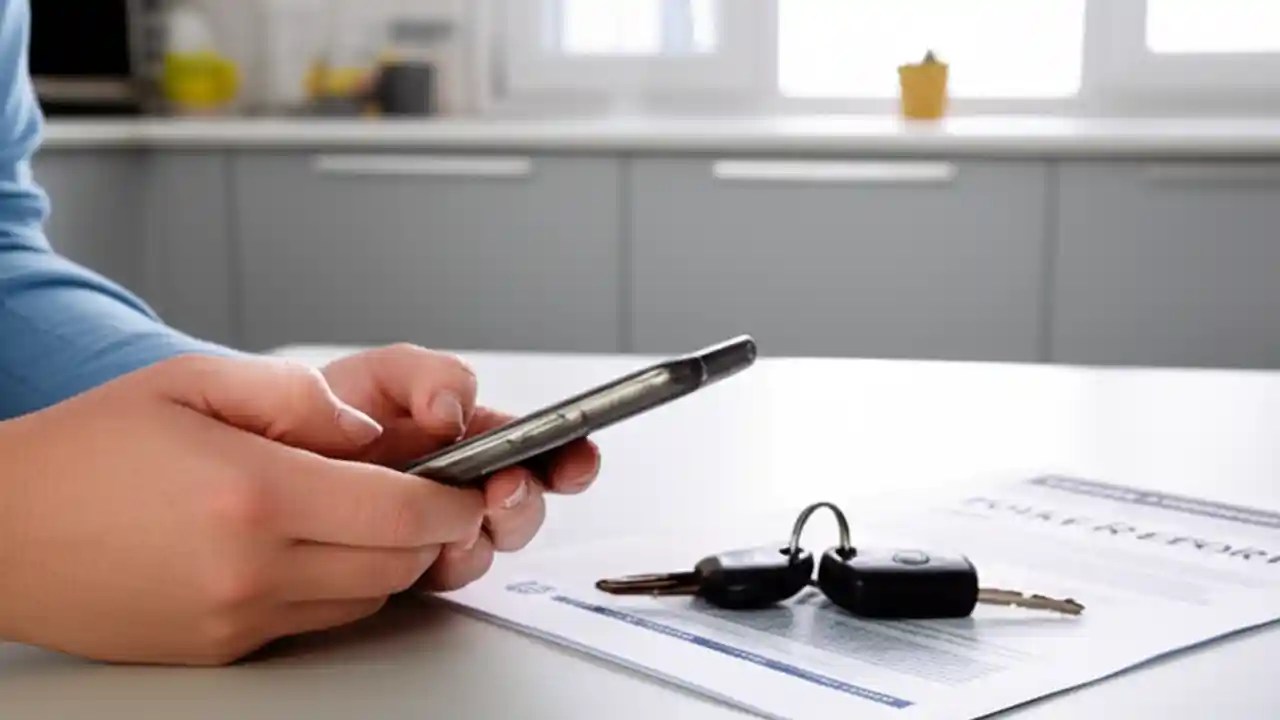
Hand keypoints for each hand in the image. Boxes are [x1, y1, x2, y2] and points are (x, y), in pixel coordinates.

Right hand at [0, 354, 483, 665]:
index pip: (403, 511)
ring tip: (367, 513)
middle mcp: (253, 569)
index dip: (453, 497)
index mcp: (255, 494)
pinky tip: (315, 547)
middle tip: (433, 493)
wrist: (0, 531)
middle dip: (433, 528)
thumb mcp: (193, 380)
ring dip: (389, 558)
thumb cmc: (90, 447)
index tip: (468, 481)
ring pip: (367, 597)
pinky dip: (341, 588)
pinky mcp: (222, 647)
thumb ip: (297, 396)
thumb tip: (369, 429)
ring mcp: (238, 617)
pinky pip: (318, 622)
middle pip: (399, 562)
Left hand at [319, 344, 601, 590]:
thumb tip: (453, 408)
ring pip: (489, 544)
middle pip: (524, 504)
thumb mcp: (380, 374)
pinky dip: (441, 562)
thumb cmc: (324, 408)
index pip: (539, 444)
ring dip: (482, 534)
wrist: (261, 456)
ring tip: (454, 518)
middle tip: (502, 491)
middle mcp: (464, 482)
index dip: (568, 455)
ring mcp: (437, 526)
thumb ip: (426, 376)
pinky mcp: (407, 564)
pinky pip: (441, 573)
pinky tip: (422, 543)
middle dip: (524, 501)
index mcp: (470, 432)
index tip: (577, 460)